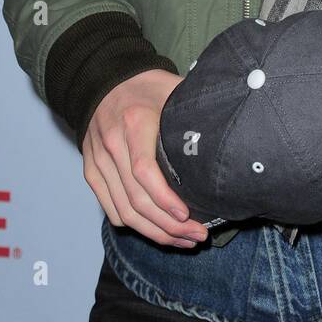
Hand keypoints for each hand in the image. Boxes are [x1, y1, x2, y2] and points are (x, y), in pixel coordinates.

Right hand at [82, 69, 209, 247]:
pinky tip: (157, 230)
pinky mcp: (91, 172)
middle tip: (197, 236)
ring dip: (154, 233)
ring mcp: (98, 161)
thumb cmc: (147, 87)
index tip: (188, 215)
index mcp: (133, 122)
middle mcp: (111, 144)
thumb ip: (194, 109)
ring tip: (182, 240)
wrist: (105, 80)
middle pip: (136, 199)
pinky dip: (133, 226)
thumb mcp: (172, 90)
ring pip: (123, 211)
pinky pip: (110, 209)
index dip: (165, 199)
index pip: (144, 171)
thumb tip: (231, 126)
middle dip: (168, 226)